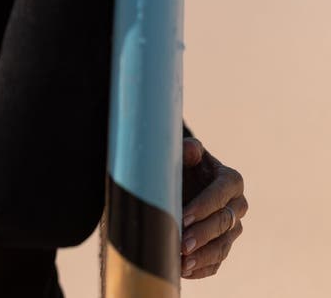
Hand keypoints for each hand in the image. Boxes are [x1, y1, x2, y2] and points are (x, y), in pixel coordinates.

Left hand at [180, 138, 247, 278]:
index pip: (221, 194)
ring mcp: (233, 229)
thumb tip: (191, 149)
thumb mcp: (185, 154)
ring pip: (223, 245)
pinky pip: (218, 261)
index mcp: (231, 180)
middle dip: (202, 234)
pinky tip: (185, 271)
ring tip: (182, 262)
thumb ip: (188, 149)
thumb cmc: (185, 165)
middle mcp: (237, 205)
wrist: (185, 182)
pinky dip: (202, 268)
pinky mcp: (224, 246)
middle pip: (224, 222)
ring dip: (203, 256)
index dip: (203, 206)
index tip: (184, 216)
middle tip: (182, 244)